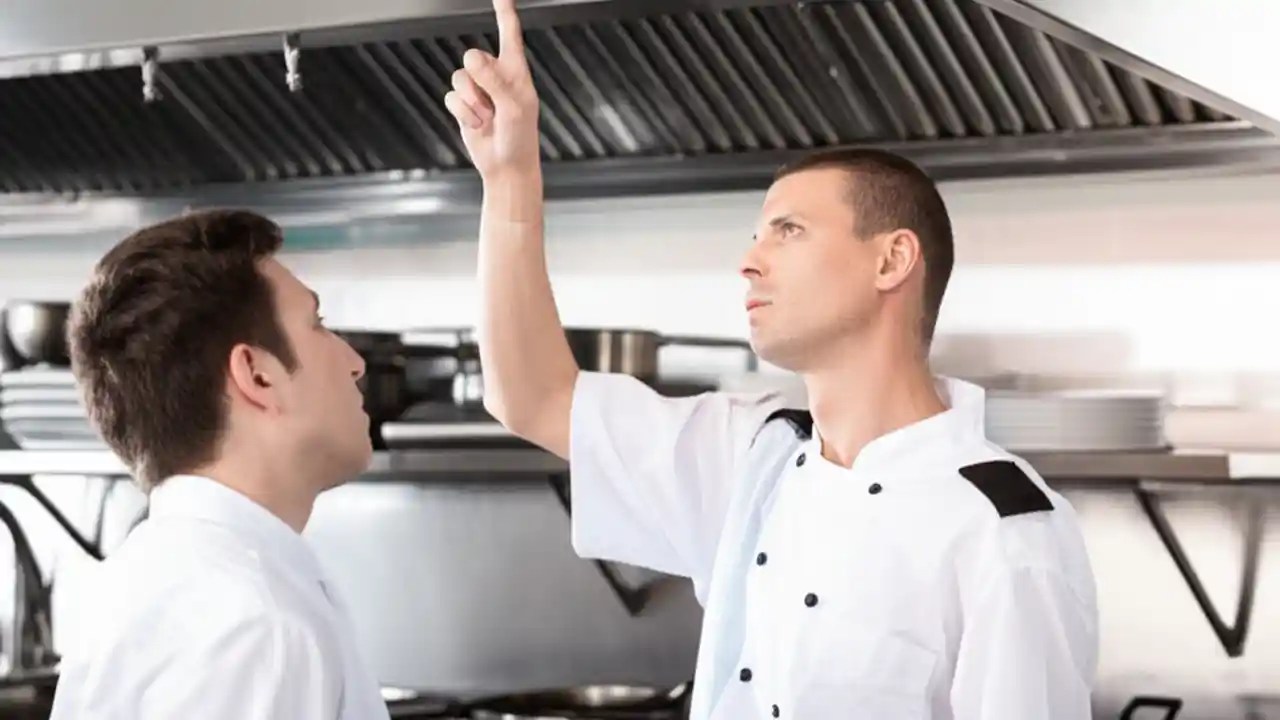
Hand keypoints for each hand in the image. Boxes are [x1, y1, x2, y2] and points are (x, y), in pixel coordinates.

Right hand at [444, 0, 540, 179]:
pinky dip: (463, 114)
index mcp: (515, 70)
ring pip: (458, 78)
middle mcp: (495, 75)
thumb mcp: (513, 107)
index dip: (504, 11)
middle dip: (478, 83)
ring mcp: (478, 89)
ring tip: (489, 119)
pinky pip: (450, 97)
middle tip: (494, 106)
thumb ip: (494, 81)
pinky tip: (478, 125)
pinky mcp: (463, 104)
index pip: (509, 33)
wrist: (506, 167)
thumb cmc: (520, 138)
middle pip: (471, 57)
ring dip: (472, 103)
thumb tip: (472, 58)